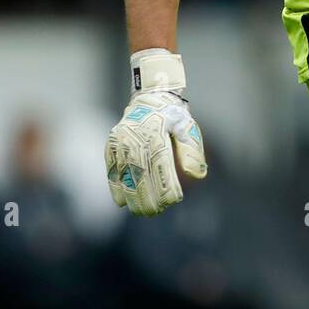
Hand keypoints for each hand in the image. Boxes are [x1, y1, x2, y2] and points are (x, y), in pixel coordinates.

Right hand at [105, 49, 206, 215]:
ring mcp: (121, 140)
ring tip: (138, 211)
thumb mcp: (188, 128)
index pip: (161, 165)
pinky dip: (114, 185)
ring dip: (131, 195)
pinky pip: (111, 167)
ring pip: (124, 172)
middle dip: (146, 196)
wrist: (150, 95)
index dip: (166, 184)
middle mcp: (135, 137)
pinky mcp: (112, 143)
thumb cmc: (174, 116)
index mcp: (156, 133)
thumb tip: (197, 175)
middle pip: (140, 173)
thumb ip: (192, 151)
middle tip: (153, 213)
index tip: (172, 201)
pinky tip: (120, 201)